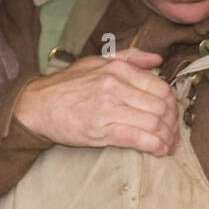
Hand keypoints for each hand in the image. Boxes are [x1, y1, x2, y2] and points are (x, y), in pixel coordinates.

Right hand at [13, 47, 179, 154]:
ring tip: (167, 144)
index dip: (172, 104)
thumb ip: (129, 58)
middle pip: (160, 106)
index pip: (160, 87)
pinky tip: (159, 150)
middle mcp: (114, 86)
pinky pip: (136, 138)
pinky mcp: (100, 130)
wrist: (36, 105)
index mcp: (117, 69)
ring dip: (166, 137)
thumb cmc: (65, 85)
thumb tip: (157, 59)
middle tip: (172, 133)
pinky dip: (153, 146)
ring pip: (152, 123)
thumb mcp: (96, 62)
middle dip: (172, 123)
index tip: (171, 115)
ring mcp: (107, 108)